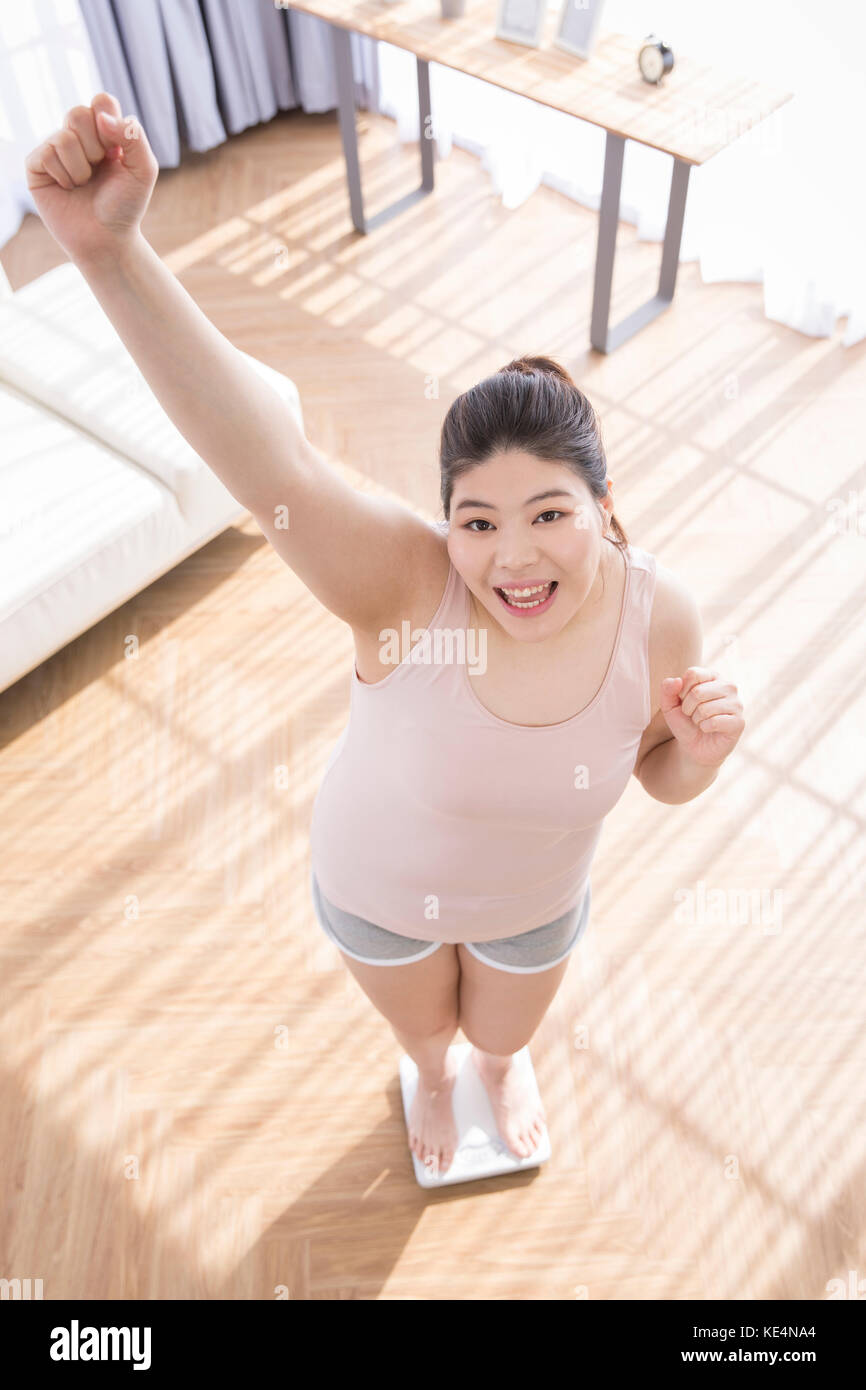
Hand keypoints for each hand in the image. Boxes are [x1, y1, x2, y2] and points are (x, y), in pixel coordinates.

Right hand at [24, 91, 157, 262]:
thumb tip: (101, 117)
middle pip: (78, 113)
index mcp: (103, 130)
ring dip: (81, 169)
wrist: (106, 239)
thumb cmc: (125, 206)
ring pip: (63, 137)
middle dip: (95, 148)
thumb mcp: (143, 170)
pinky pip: (46, 154)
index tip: (115, 151)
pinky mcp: (36, 166)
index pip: (101, 100)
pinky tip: (67, 188)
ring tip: (84, 184)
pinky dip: (63, 176)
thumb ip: (133, 136)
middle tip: (100, 169)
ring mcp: (54, 149)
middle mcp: (77, 135)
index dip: (108, 121)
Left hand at [659, 666, 744, 767]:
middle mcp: (728, 686)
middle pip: (698, 692)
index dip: (682, 691)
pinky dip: (705, 728)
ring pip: (705, 708)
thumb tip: (676, 680)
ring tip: (702, 722)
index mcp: (713, 676)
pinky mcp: (739, 722)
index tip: (685, 700)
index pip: (693, 674)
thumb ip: (667, 690)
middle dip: (688, 708)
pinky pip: (713, 722)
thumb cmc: (686, 722)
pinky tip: (709, 729)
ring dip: (697, 719)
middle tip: (693, 715)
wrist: (695, 747)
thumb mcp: (669, 706)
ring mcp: (736, 704)